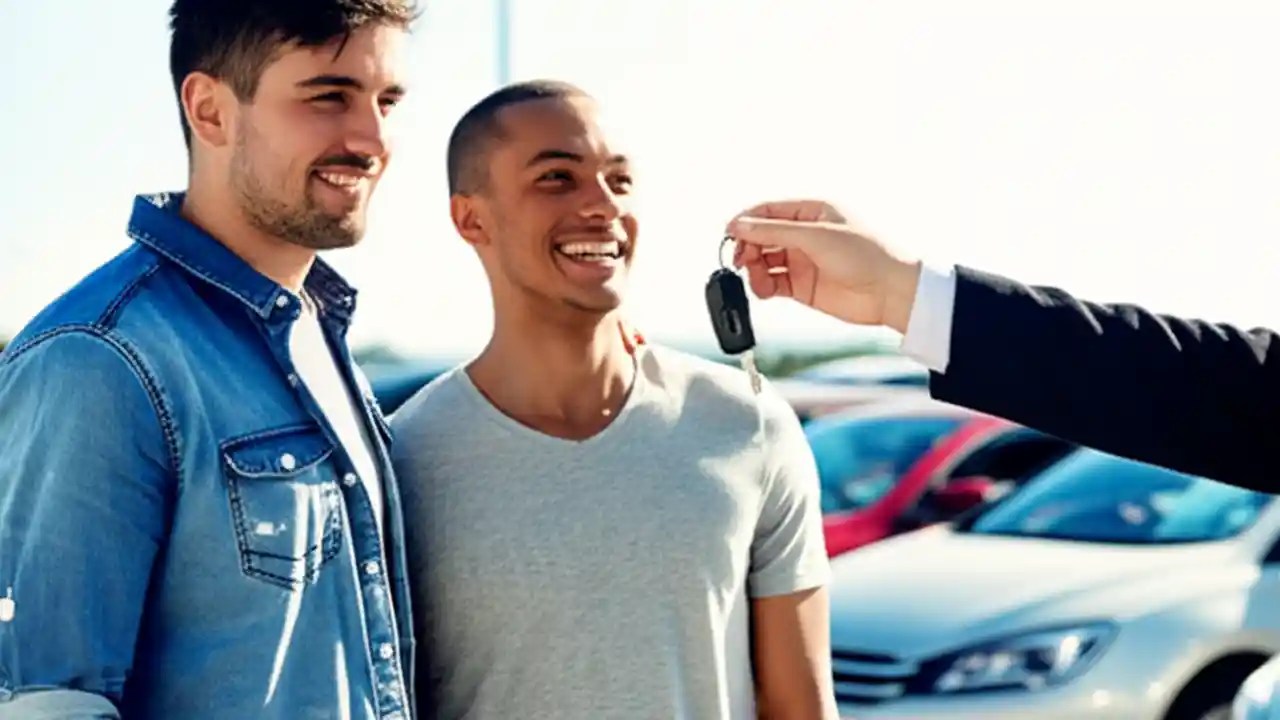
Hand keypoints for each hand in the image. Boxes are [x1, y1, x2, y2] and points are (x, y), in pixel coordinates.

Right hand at [726, 200, 921, 332]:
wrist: (891, 292)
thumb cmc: (866, 255)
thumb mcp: (816, 236)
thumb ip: (774, 231)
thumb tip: (739, 225)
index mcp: (811, 211)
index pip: (768, 211)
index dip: (746, 222)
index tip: (730, 234)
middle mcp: (805, 234)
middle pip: (762, 236)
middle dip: (748, 247)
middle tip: (741, 260)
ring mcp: (803, 260)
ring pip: (764, 261)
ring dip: (754, 269)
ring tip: (756, 278)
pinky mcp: (803, 286)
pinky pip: (772, 283)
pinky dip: (763, 287)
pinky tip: (764, 290)